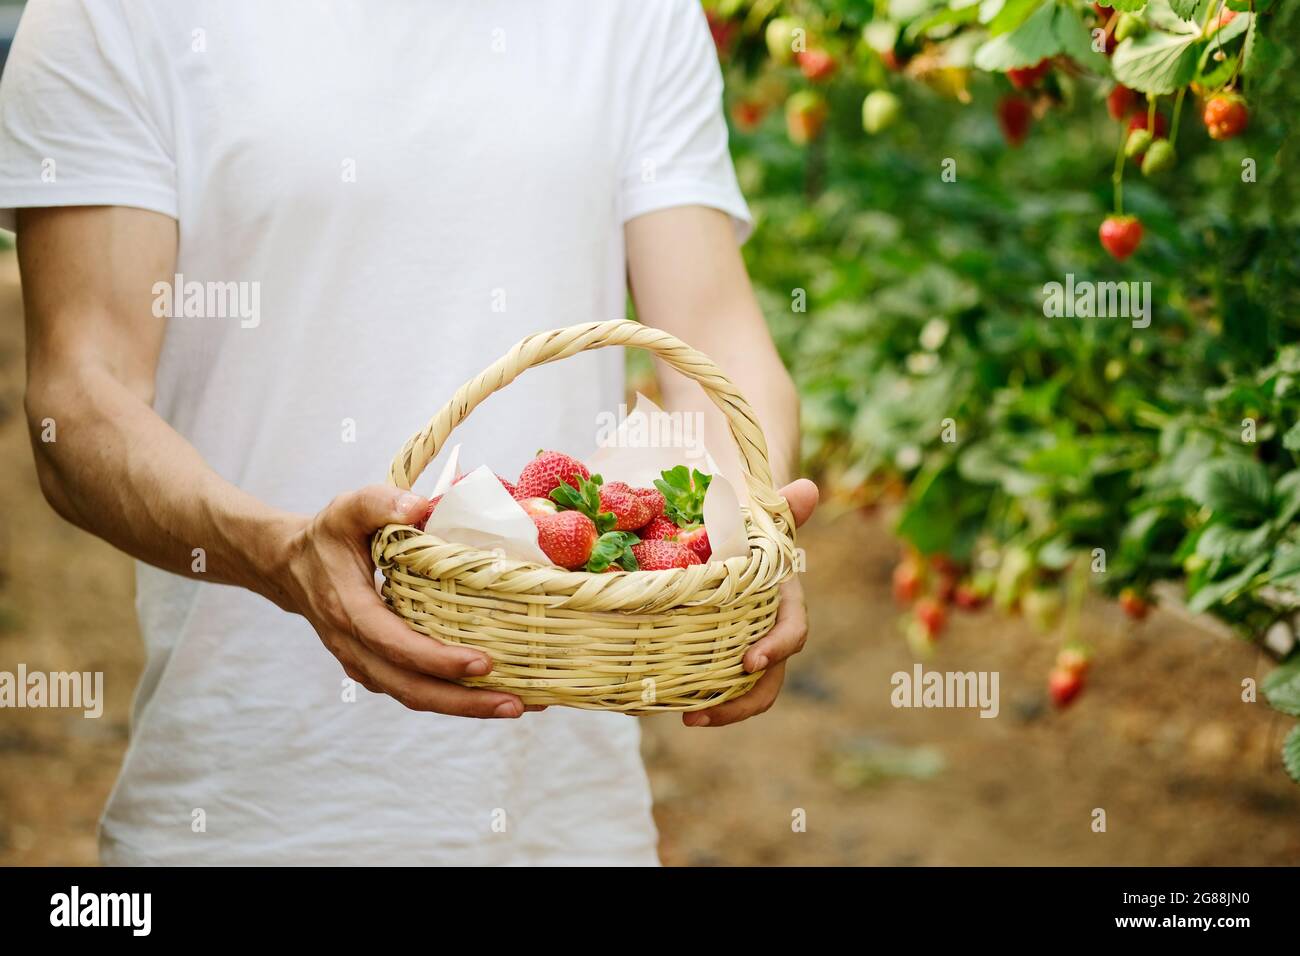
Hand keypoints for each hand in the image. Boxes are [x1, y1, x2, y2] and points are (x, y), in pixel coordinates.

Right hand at [279, 485, 538, 717]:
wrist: (292, 568)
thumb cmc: (328, 536)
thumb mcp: (347, 509)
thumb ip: (379, 503)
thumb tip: (420, 507)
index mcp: (350, 610)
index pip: (395, 644)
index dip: (437, 660)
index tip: (482, 662)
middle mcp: (355, 647)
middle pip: (411, 688)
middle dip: (464, 702)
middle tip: (516, 704)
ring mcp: (365, 664)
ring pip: (415, 696)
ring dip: (466, 707)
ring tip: (517, 705)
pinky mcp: (377, 668)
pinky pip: (416, 690)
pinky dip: (453, 698)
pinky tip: (493, 694)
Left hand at [683, 478, 818, 727]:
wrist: (731, 535)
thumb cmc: (747, 527)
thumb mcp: (760, 516)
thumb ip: (782, 506)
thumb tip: (808, 487)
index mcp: (783, 601)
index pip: (792, 631)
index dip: (777, 648)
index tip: (750, 661)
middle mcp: (767, 631)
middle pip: (767, 678)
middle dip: (739, 702)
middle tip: (700, 715)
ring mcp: (743, 645)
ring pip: (739, 689)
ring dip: (716, 709)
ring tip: (685, 717)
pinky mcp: (717, 652)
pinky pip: (710, 680)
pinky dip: (691, 693)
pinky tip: (658, 701)